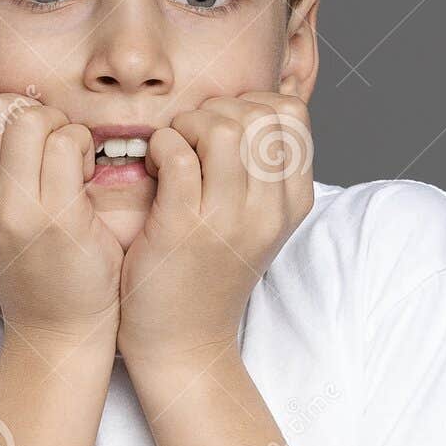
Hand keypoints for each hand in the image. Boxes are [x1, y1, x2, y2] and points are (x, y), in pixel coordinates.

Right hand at [0, 87, 122, 352]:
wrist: (56, 320)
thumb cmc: (22, 252)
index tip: (14, 137)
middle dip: (28, 112)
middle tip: (45, 146)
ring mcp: (11, 213)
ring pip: (32, 118)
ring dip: (59, 127)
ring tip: (65, 159)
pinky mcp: (56, 219)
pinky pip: (67, 142)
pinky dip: (82, 145)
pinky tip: (82, 173)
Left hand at [117, 93, 313, 371]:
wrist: (183, 342)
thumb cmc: (209, 273)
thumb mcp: (254, 223)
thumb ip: (260, 172)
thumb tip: (249, 107)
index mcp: (292, 203)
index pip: (291, 114)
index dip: (250, 103)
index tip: (222, 128)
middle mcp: (268, 210)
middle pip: (258, 114)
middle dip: (216, 110)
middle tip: (190, 137)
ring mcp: (228, 220)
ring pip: (222, 128)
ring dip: (186, 125)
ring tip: (173, 149)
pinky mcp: (184, 228)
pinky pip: (179, 154)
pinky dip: (161, 145)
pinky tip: (154, 165)